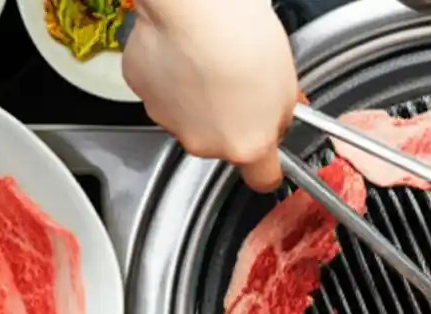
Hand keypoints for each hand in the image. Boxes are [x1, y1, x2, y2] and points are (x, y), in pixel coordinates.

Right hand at [123, 0, 297, 190]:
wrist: (199, 9)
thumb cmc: (244, 37)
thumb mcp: (287, 85)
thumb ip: (280, 115)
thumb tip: (278, 121)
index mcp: (247, 144)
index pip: (261, 179)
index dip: (266, 168)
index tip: (268, 158)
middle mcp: (205, 143)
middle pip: (221, 144)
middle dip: (229, 121)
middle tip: (238, 85)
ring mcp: (169, 120)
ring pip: (188, 119)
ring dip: (198, 99)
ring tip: (208, 63)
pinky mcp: (143, 93)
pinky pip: (161, 92)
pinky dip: (171, 78)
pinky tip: (183, 54)